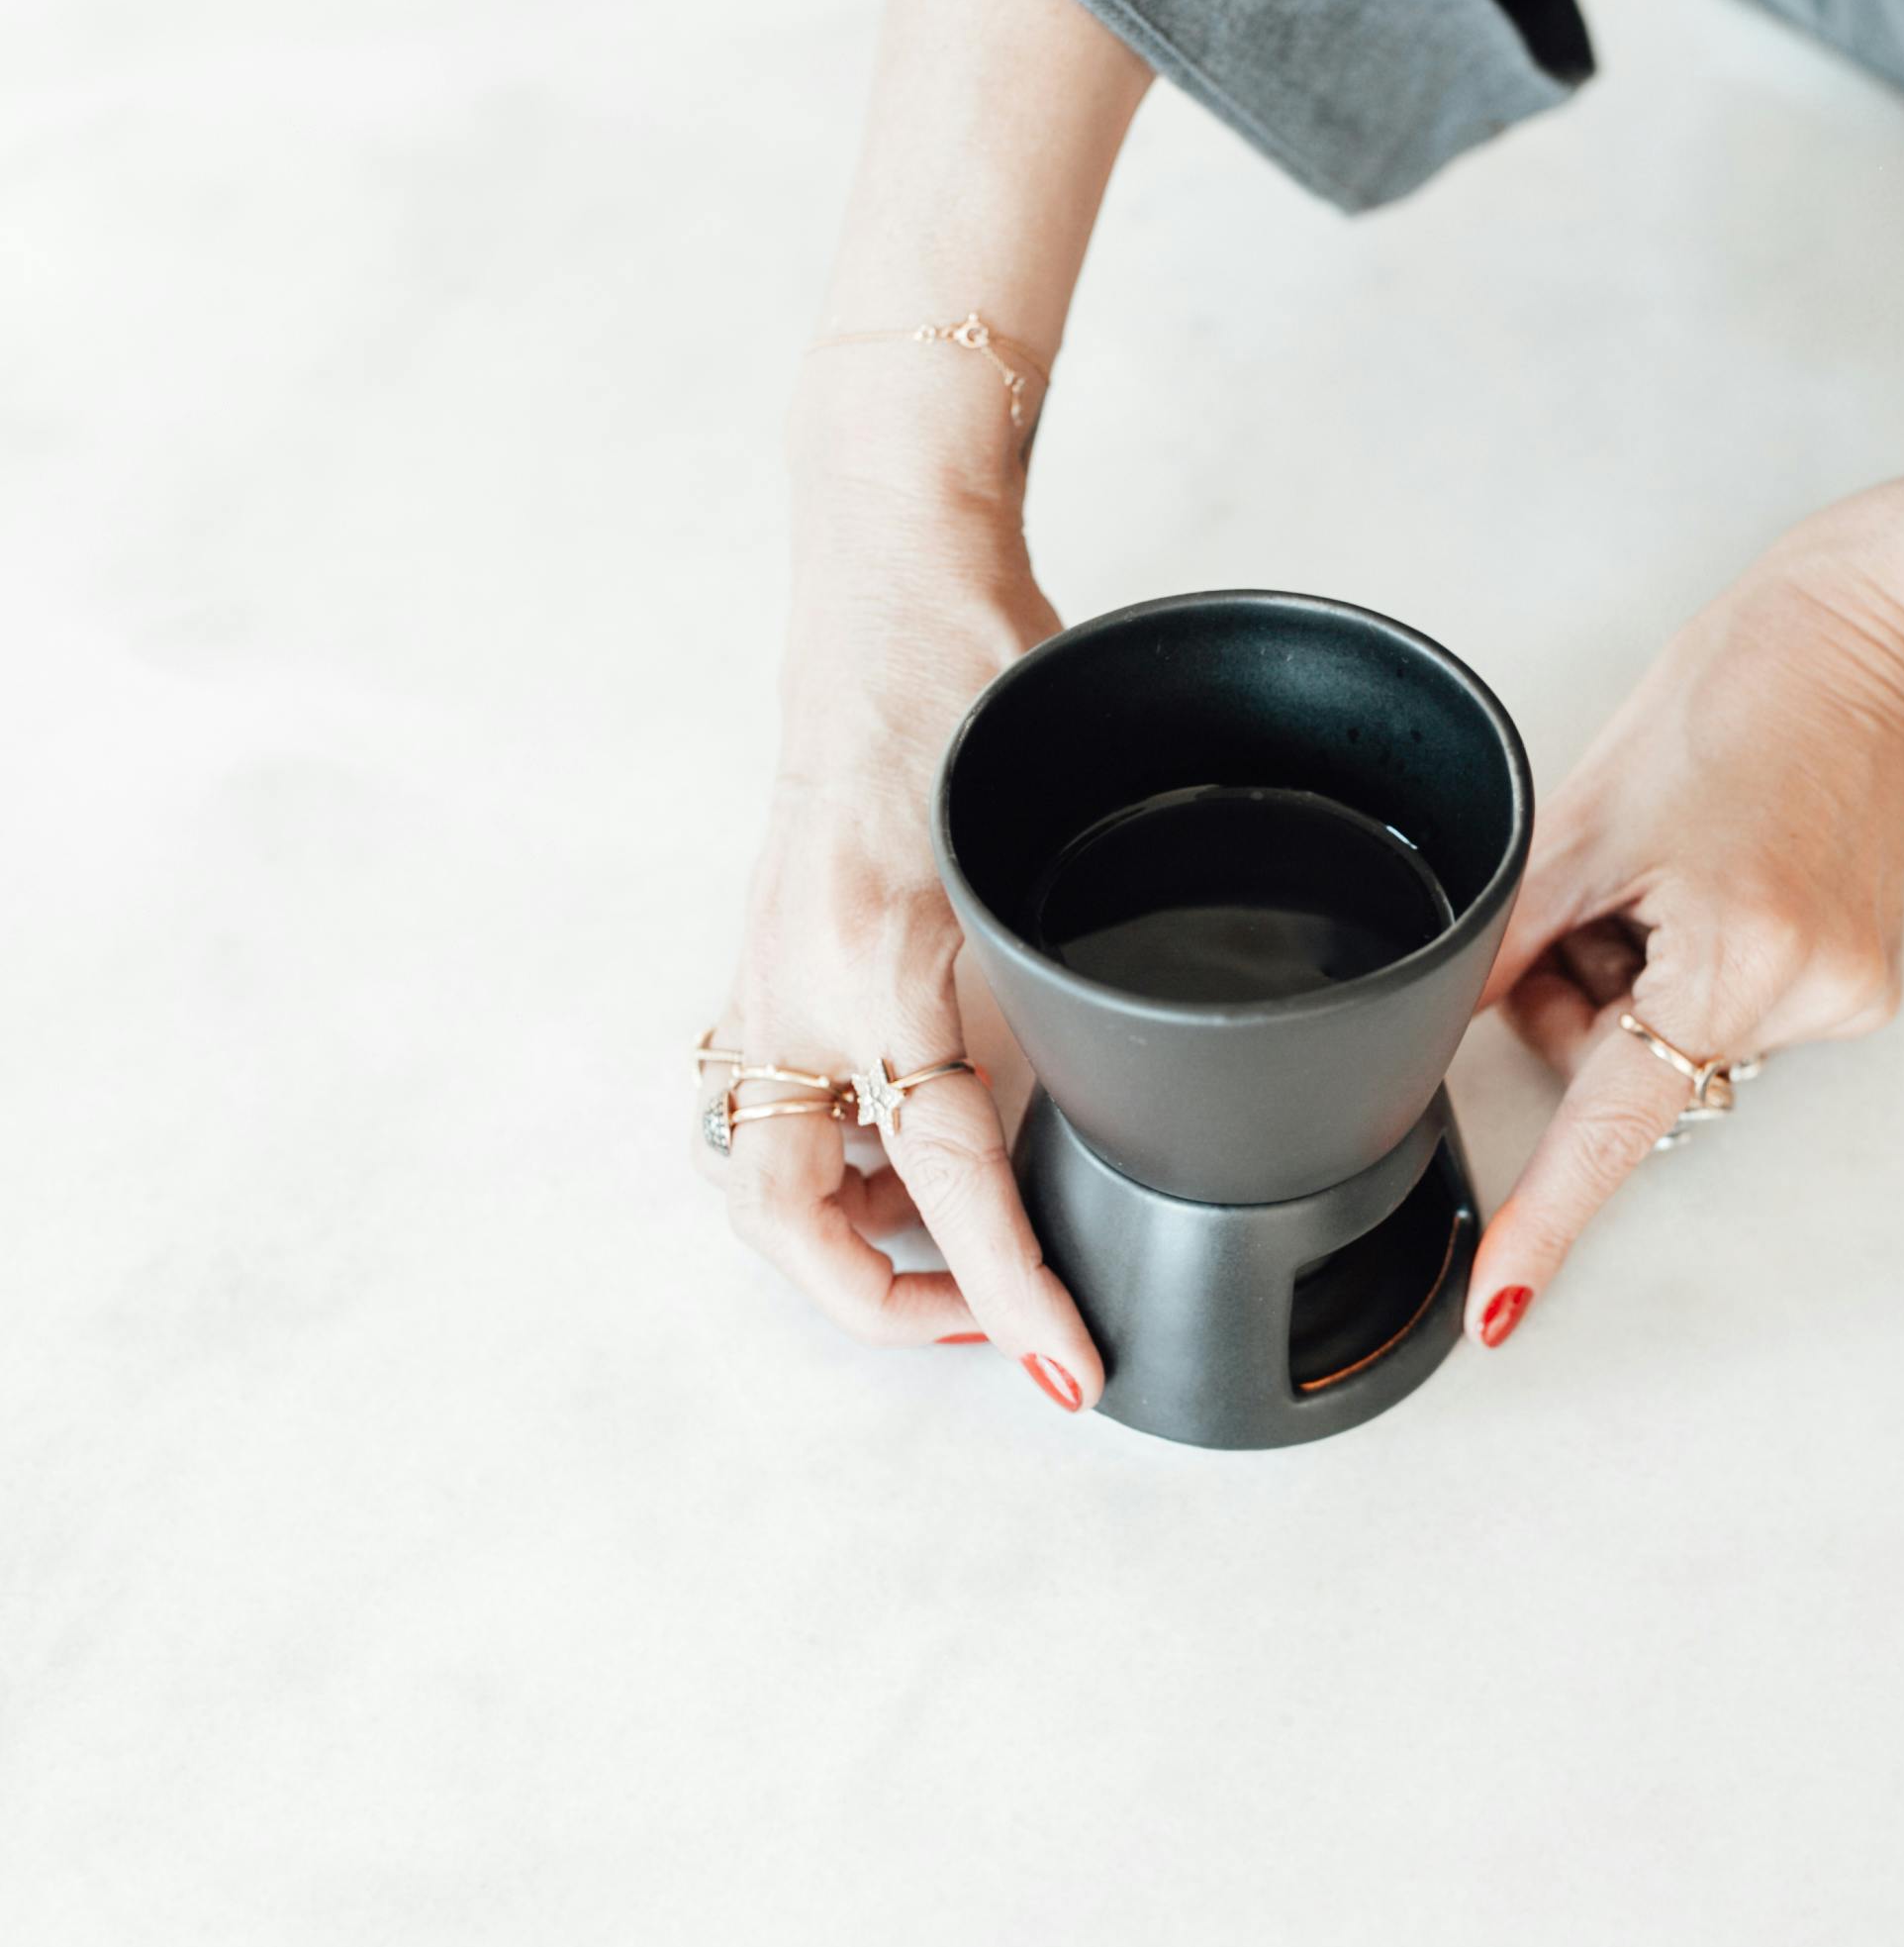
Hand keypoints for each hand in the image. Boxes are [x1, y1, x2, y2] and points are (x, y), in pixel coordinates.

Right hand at [695, 347, 1104, 1409]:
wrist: (895, 579)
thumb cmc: (982, 680)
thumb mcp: (1043, 862)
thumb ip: (1059, 1007)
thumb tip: (1103, 1130)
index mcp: (874, 965)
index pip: (948, 1181)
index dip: (1015, 1289)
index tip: (1065, 1366)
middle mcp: (794, 986)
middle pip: (788, 1219)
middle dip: (887, 1300)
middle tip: (998, 1321)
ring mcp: (766, 972)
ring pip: (756, 1172)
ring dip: (840, 1239)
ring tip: (952, 1260)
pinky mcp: (771, 955)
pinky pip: (762, 1102)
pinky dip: (823, 1160)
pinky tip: (898, 1166)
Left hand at [1464, 478, 1903, 1348]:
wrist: (1867, 636)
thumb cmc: (1740, 697)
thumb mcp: (1586, 820)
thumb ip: (1508, 942)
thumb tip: (1443, 1028)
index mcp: (1732, 961)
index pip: (1611, 1124)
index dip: (1545, 1219)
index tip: (1502, 1308)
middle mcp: (1805, 999)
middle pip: (1629, 1068)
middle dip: (1585, 999)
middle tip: (1608, 888)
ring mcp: (1845, 998)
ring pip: (1677, 1040)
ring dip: (1642, 974)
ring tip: (1679, 861)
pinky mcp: (1862, 983)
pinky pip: (1733, 1011)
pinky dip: (1699, 961)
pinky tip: (1724, 875)